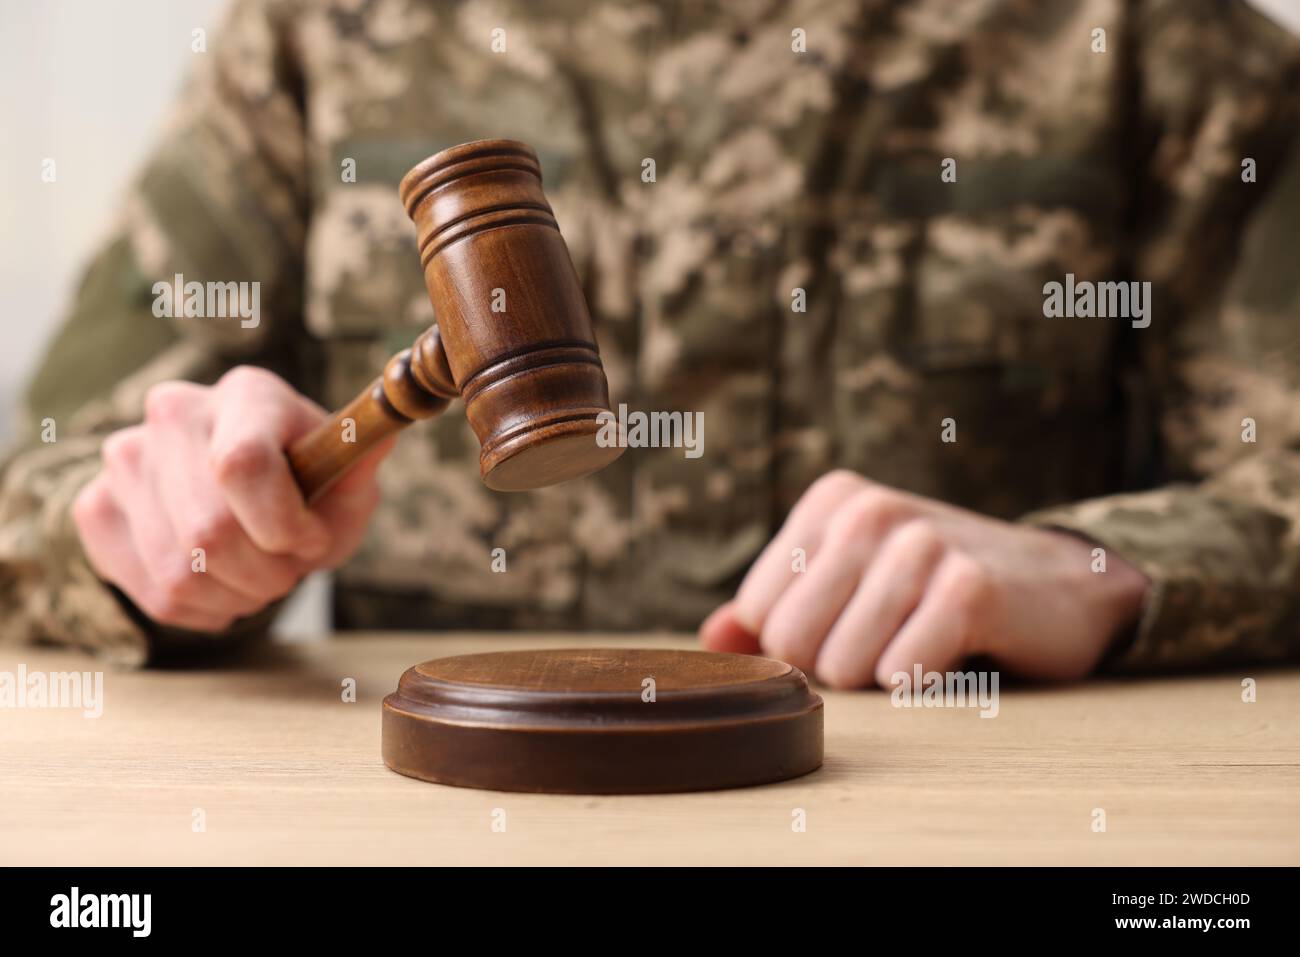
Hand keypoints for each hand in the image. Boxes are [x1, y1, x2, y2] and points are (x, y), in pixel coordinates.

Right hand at [73, 366, 392, 632]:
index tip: (311, 541)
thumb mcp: (346, 475)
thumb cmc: (306, 481)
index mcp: (247, 393)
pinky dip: (203, 608)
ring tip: (261, 576)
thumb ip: (359, 466)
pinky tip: (225, 584)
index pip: (242, 465)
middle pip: (210, 529)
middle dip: (268, 571)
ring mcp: (126, 459)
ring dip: (238, 595)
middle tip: (290, 568)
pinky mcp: (97, 507)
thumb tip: (380, 438)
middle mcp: (175, 412)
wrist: (241, 486)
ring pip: (180, 571)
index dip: (282, 524)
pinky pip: (153, 592)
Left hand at [699, 471, 1147, 687]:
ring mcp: (919, 543)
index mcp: (831, 501)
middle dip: (835, 664)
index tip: (856, 621)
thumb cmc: (939, 587)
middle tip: (891, 637)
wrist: (1062, 583)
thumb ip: (778, 608)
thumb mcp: (854, 580)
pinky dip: (924, 681)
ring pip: (842, 666)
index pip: (758, 616)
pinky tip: (954, 650)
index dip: (802, 643)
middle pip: (792, 644)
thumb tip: (713, 639)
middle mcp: (870, 510)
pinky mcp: (968, 588)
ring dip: (883, 674)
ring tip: (922, 639)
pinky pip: (901, 674)